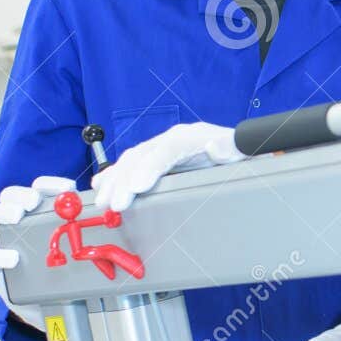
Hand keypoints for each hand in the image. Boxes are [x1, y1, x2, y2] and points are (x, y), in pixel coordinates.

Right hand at [0, 176, 77, 330]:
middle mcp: (14, 222)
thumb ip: (83, 234)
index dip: (50, 184)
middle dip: (22, 194)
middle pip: (10, 196)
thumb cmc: (60, 271)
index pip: (39, 189)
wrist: (47, 305)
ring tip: (16, 216)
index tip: (68, 188)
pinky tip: (13, 257)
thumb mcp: (73, 250)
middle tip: (34, 200)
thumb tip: (108, 221)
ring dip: (2, 212)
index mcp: (36, 213)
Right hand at [91, 122, 243, 211]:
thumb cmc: (235, 151)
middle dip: (124, 180)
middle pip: (141, 156)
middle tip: (115, 204)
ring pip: (130, 160)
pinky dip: (113, 175)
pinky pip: (128, 164)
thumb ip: (231, 147)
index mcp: (189, 136)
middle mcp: (169, 139)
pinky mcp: (152, 158)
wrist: (230, 147)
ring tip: (104, 202)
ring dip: (114, 181)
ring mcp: (158, 147)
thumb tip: (214, 147)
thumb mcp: (240, 150)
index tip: (137, 186)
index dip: (150, 166)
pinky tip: (101, 186)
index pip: (166, 148)